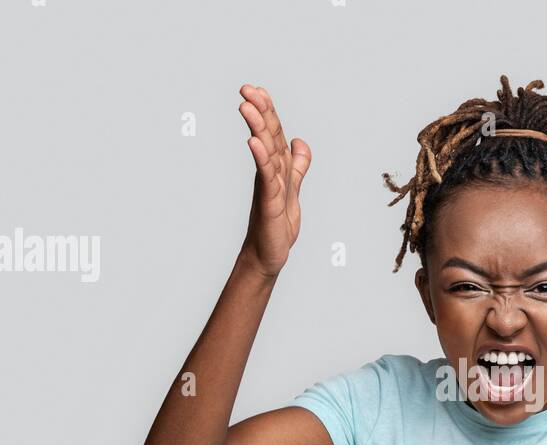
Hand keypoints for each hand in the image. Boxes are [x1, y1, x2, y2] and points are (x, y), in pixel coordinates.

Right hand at [237, 84, 311, 278]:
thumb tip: (300, 142)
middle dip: (259, 111)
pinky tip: (254, 143)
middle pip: (267, 137)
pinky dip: (261, 159)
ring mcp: (268, 186)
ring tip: (246, 106)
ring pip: (264, 152)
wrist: (269, 253)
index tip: (257, 89)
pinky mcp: (269, 203)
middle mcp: (271, 173)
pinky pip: (266, 177)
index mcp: (277, 167)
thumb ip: (297, 165)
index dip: (268, 111)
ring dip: (256, 128)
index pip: (274, 134)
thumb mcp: (293, 188)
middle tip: (246, 89)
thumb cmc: (278, 222)